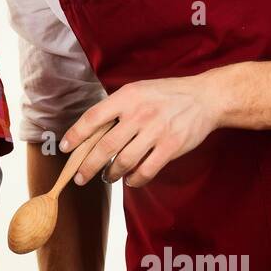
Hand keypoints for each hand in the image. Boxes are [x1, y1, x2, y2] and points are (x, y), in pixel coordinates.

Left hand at [60, 75, 223, 186]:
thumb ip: (116, 108)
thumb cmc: (166, 95)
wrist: (205, 98)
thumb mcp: (138, 91)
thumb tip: (90, 131)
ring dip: (111, 174)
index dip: (76, 134)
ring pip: (124, 161)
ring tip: (106, 177)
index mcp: (127, 97)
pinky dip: (135, 180)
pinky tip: (130, 180)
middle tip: (79, 177)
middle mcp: (140, 114)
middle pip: (105, 146)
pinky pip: (146, 170)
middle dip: (88, 166)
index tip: (65, 148)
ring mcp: (156, 131)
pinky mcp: (171, 147)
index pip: (93, 117)